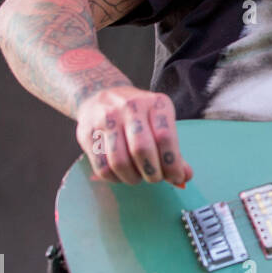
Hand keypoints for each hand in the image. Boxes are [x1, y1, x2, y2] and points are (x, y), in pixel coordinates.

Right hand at [75, 86, 193, 186]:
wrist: (99, 94)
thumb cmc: (138, 114)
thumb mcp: (159, 122)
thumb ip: (173, 149)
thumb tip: (184, 176)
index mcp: (155, 103)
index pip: (165, 137)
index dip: (172, 162)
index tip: (176, 177)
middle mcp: (130, 107)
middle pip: (142, 149)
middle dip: (152, 173)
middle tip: (156, 178)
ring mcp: (106, 119)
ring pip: (120, 161)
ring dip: (132, 178)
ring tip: (138, 177)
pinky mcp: (87, 133)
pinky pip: (102, 166)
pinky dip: (114, 178)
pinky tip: (121, 175)